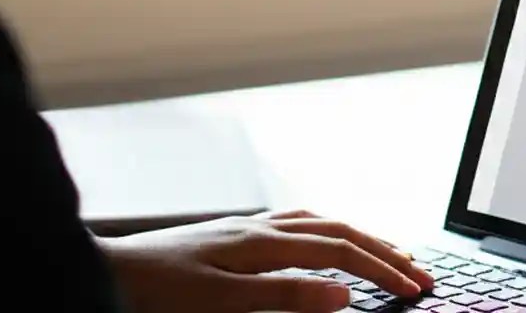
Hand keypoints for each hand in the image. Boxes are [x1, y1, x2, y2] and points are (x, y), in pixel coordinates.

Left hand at [98, 209, 434, 312]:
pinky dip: (327, 229)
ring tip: (390, 251)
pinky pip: (296, 222)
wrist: (103, 271)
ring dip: (362, 235)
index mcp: (263, 242)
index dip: (383, 271)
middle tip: (421, 273)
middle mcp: (261, 227)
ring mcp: (247, 226)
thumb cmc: (156, 291)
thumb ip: (285, 296)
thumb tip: (344, 295)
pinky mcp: (233, 234)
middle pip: (341, 230)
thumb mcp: (221, 303)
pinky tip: (327, 238)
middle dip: (385, 250)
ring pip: (321, 222)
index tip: (416, 290)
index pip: (341, 252)